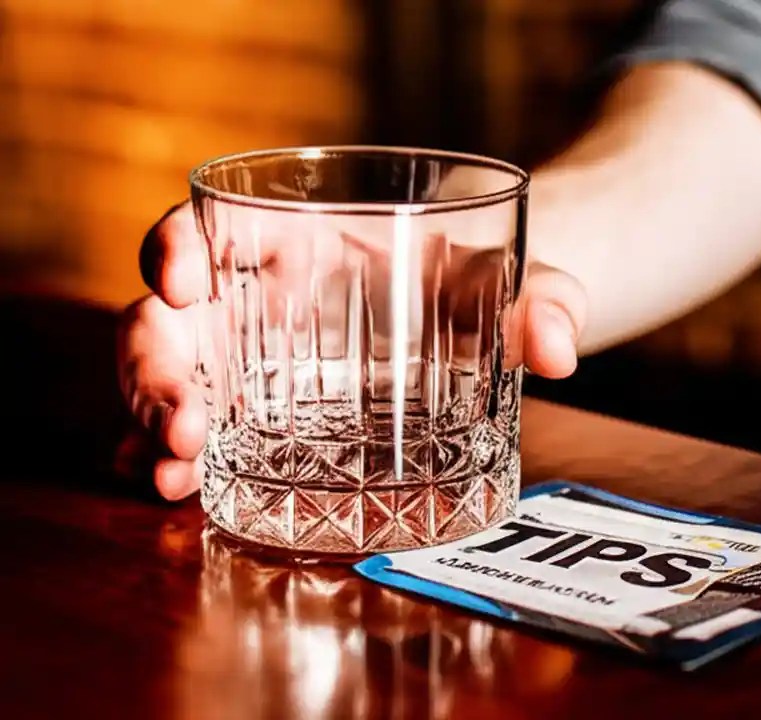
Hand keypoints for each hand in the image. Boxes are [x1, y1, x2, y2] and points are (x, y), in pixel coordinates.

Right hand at [115, 201, 586, 499]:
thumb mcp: (532, 282)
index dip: (177, 246)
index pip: (221, 225)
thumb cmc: (500, 282)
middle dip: (155, 366)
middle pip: (171, 315)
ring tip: (173, 478)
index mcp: (313, 240)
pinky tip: (173, 496)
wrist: (502, 319)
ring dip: (154, 424)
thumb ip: (547, 302)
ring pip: (174, 378)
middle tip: (184, 427)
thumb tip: (558, 348)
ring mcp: (262, 362)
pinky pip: (205, 433)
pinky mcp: (272, 417)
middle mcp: (268, 298)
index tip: (180, 285)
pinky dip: (176, 461)